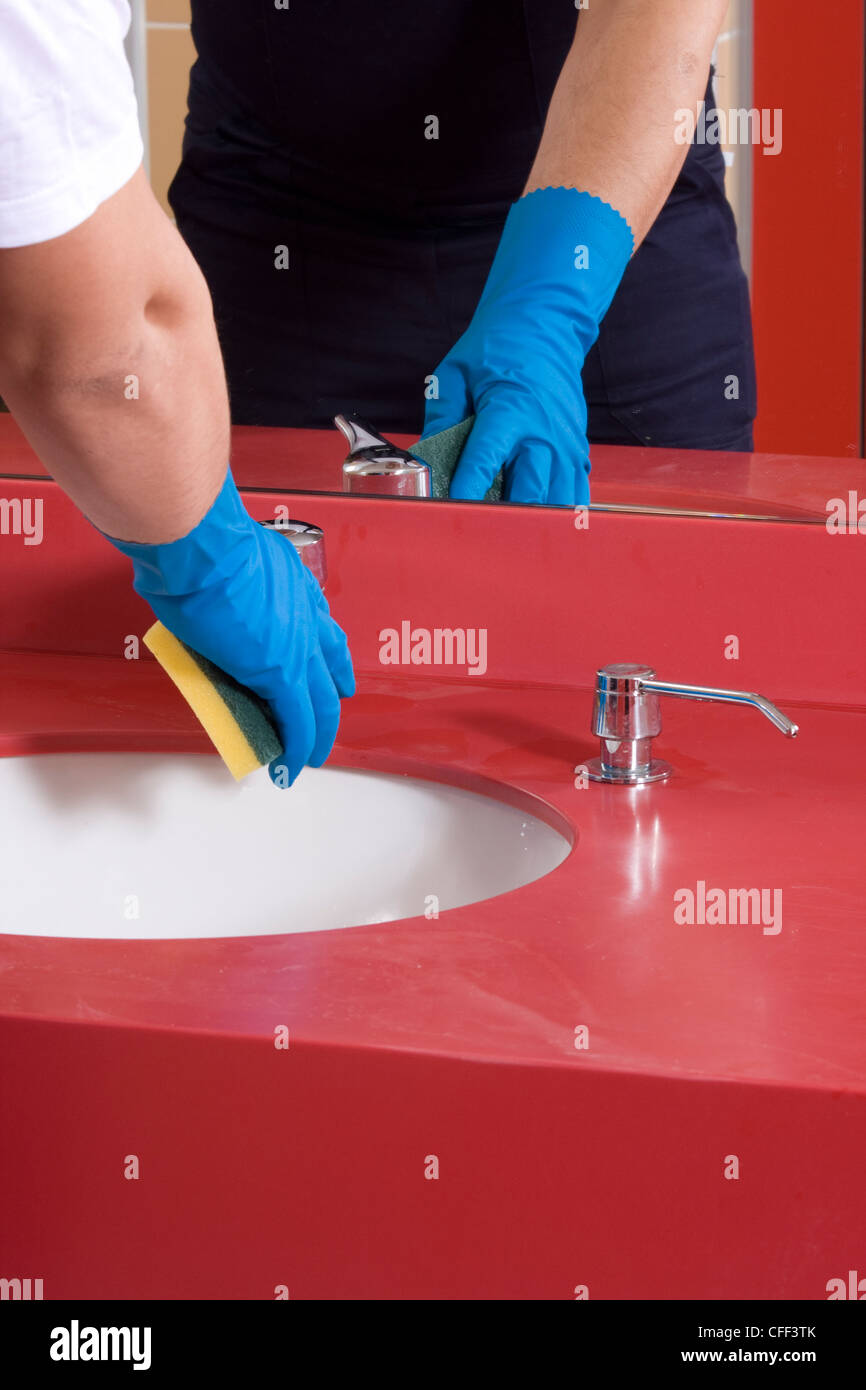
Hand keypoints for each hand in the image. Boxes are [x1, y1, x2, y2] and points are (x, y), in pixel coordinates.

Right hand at [106, 470, 354, 784]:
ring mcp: (299, 647)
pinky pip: (297, 722)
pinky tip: (290, 768)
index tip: (337, 674)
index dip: (331, 656)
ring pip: (321, 701)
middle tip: (325, 725)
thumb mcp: (228, 559)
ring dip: (317, 733)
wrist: (202, 544)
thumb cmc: (199, 540)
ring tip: (309, 757)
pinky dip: (296, 749)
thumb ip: (228, 579)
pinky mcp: (282, 676)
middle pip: (330, 669)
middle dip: (330, 700)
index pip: (322, 627)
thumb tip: (199, 583)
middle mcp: (307, 614)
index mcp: (295, 583)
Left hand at [422, 187, 632, 506]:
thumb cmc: (498, 348)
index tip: (449, 513)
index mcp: (510, 411)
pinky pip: (573, 496)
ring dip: (531, 523)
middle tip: (477, 536)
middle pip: (528, 492)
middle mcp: (544, 433)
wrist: (547, 326)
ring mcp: (566, 445)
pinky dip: (556, 514)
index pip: (485, 461)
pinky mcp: (578, 452)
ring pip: (555, 502)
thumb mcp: (456, 374)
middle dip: (503, 518)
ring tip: (507, 540)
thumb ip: (440, 416)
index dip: (466, 491)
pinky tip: (536, 526)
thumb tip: (424, 458)